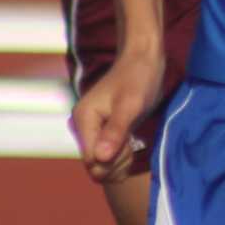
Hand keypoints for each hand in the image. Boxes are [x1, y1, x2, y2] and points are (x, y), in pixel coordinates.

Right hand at [71, 48, 164, 183]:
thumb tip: (100, 159)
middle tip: (133, 142)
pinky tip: (130, 140)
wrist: (142, 59)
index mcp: (84, 119)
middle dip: (117, 161)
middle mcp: (82, 126)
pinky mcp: (100, 131)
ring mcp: (90, 130)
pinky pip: (106, 155)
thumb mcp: (131, 105)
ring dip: (120, 158)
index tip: (130, 145)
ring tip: (133, 139)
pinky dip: (120, 154)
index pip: (92, 161)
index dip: (112, 161)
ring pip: (102, 163)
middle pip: (95, 166)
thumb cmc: (139, 78)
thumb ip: (115, 132)